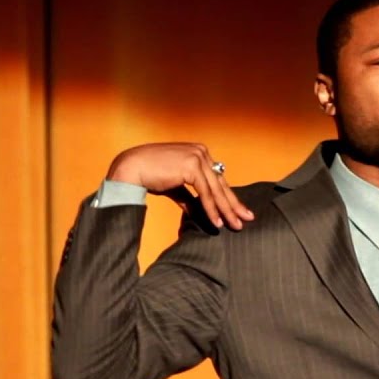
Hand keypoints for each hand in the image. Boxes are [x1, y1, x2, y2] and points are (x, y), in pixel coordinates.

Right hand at [108, 142, 254, 229]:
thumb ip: (190, 196)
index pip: (217, 179)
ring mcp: (197, 157)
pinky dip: (211, 209)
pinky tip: (217, 222)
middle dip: (233, 204)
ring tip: (235, 226)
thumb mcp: (176, 186)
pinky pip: (205, 193)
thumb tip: (200, 212)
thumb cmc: (150, 175)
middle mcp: (201, 152)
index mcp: (199, 153)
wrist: (132, 167)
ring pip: (216, 190)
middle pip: (221, 184)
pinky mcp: (192, 166)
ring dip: (226, 210)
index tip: (238, 211)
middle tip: (246, 220)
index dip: (228, 197)